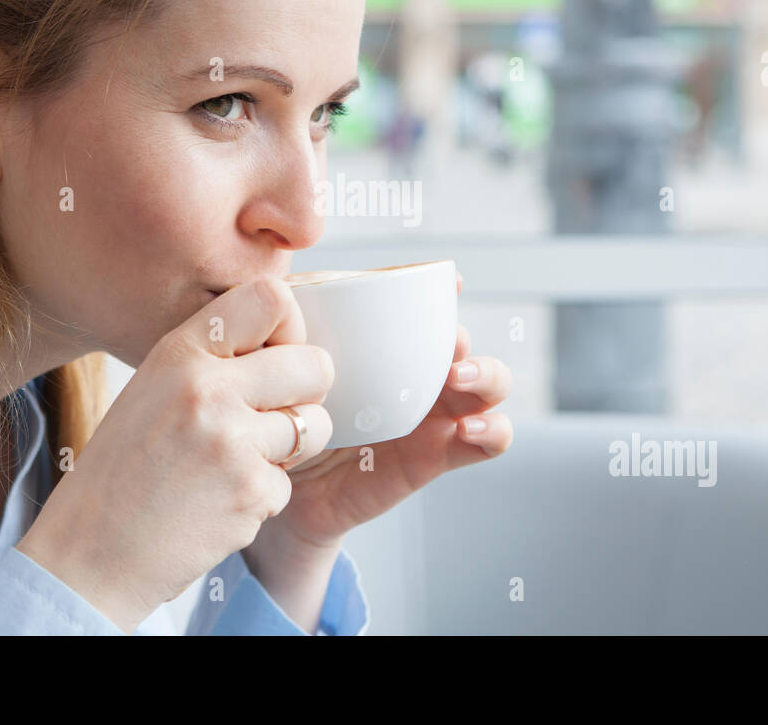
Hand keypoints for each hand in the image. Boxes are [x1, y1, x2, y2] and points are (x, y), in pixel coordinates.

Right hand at [17, 276, 334, 631]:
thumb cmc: (122, 471)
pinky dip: (262, 498)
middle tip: (276, 416)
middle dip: (309, 392)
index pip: (272, 298)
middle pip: (315, 364)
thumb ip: (212, 358)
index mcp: (179, 352)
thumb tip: (286, 340)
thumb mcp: (152, 389)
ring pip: (314, 426)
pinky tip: (217, 504)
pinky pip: (289, 482)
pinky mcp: (248, 492)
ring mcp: (230, 441)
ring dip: (291, 450)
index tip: (277, 355)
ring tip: (237, 463)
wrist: (86, 555)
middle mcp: (206, 387)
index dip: (290, 328)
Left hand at [255, 270, 512, 553]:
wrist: (280, 485)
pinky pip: (489, 441)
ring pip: (490, 383)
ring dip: (488, 375)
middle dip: (461, 337)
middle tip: (448, 345)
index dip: (442, 292)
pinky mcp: (440, 454)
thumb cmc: (279, 415)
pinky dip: (493, 430)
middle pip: (462, 342)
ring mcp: (435, 412)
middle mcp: (416, 372)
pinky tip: (470, 430)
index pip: (422, 309)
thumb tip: (274, 287)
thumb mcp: (278, 370)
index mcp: (384, 345)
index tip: (449, 283)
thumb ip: (282, 331)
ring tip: (460, 379)